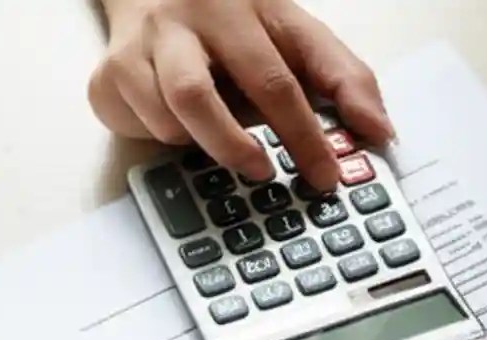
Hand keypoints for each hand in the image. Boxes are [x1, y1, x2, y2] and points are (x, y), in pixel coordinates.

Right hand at [89, 0, 394, 190]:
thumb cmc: (234, 20)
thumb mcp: (295, 34)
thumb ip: (344, 78)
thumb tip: (380, 131)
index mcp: (241, 10)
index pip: (275, 80)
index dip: (304, 136)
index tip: (325, 176)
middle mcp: (183, 23)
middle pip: (199, 97)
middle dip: (236, 147)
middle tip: (266, 173)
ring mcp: (139, 48)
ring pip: (163, 115)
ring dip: (200, 144)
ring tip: (226, 146)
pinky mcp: (106, 77)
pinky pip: (137, 126)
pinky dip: (165, 138)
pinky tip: (182, 127)